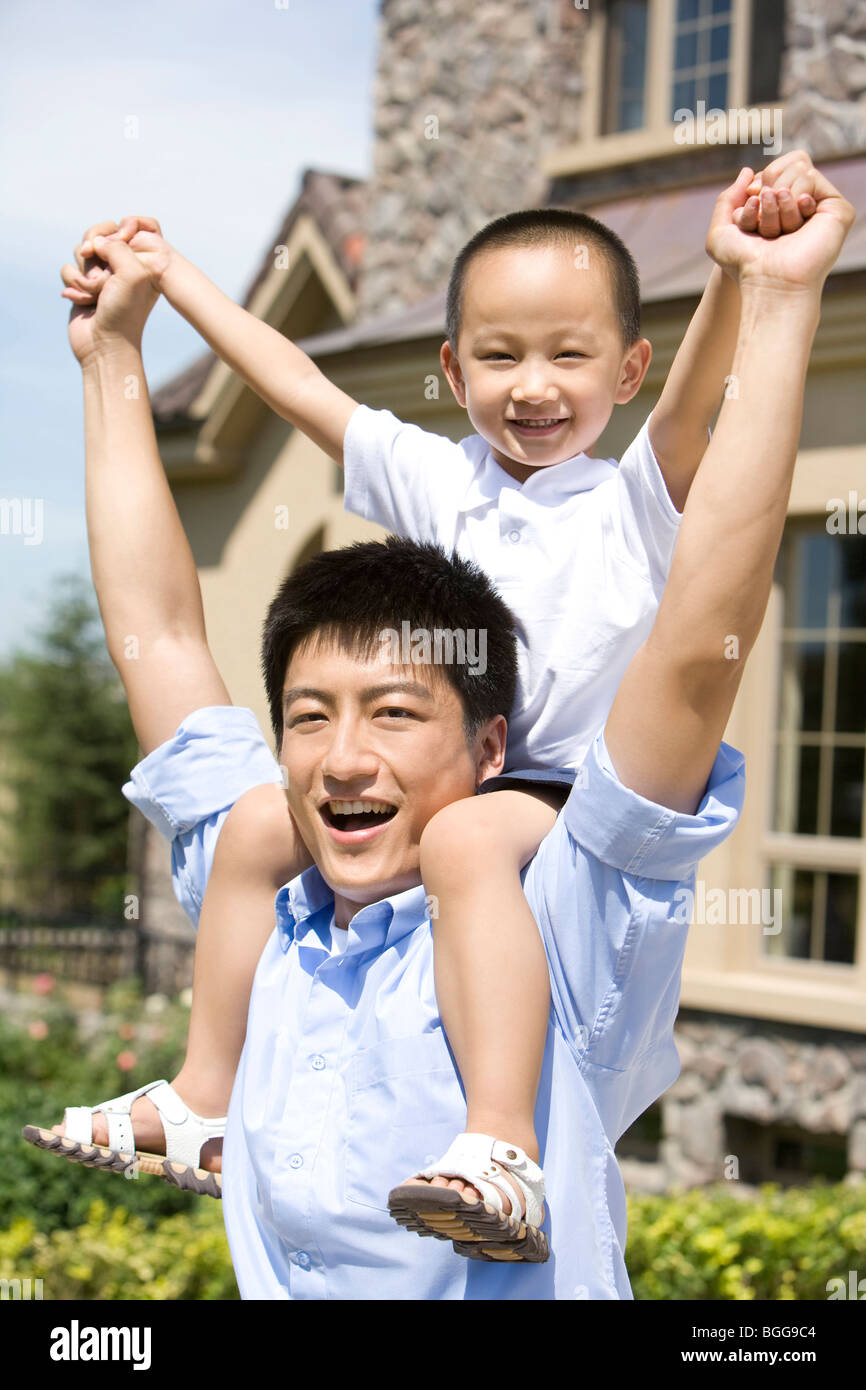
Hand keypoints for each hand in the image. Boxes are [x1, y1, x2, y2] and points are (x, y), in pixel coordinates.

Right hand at [61, 221, 160, 364]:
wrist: (104, 345)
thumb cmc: (124, 312)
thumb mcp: (132, 273)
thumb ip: (116, 245)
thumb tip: (94, 242)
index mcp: (142, 260)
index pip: (127, 227)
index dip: (118, 232)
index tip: (120, 245)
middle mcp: (122, 265)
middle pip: (99, 234)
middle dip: (96, 252)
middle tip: (102, 275)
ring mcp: (101, 274)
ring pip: (81, 251)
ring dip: (84, 274)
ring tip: (94, 295)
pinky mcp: (82, 285)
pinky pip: (68, 268)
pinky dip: (74, 285)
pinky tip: (84, 302)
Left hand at [706, 161, 853, 293]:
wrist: (767, 280)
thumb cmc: (743, 263)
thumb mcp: (720, 232)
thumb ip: (726, 198)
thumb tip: (748, 171)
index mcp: (779, 210)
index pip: (771, 172)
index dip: (757, 186)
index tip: (751, 208)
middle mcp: (800, 207)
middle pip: (784, 167)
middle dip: (766, 192)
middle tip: (765, 226)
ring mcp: (819, 207)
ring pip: (797, 171)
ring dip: (776, 202)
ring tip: (778, 230)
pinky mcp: (836, 209)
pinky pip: (811, 177)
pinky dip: (794, 197)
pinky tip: (796, 222)